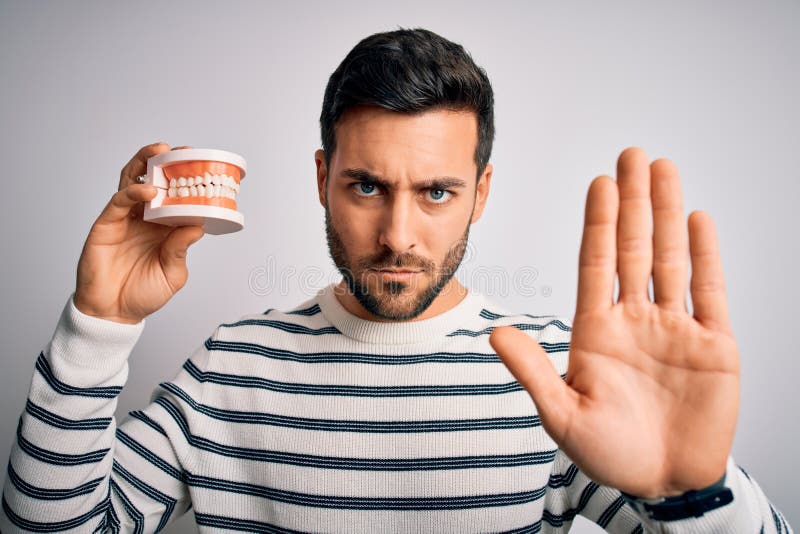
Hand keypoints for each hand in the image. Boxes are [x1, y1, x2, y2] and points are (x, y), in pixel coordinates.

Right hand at [73, 142, 204, 323]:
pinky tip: (148, 190)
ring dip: (145, 163)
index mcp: (163, 228)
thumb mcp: (173, 273)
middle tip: (182, 151)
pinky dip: (133, 191)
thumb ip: (182, 249)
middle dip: (165, 163)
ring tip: (160, 153)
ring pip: (132, 181)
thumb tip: (198, 226)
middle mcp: (144, 218)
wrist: (114, 314)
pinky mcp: (106, 225)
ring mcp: (124, 219)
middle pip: (153, 180)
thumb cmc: (143, 295)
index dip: (187, 181)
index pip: (176, 196)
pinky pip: (119, 201)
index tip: (204, 166)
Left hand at [489, 147, 738, 497]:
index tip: (598, 183)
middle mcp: (634, 320)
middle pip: (633, 248)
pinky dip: (706, 256)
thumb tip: (494, 332)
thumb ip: (533, 371)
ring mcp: (674, 330)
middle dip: (633, 201)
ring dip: (667, 213)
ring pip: (671, 259)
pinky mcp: (713, 347)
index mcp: (596, 331)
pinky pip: (709, 292)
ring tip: (663, 169)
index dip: (598, 222)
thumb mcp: (562, 415)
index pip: (596, 263)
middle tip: (631, 154)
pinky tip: (698, 219)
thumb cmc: (609, 453)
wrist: (662, 484)